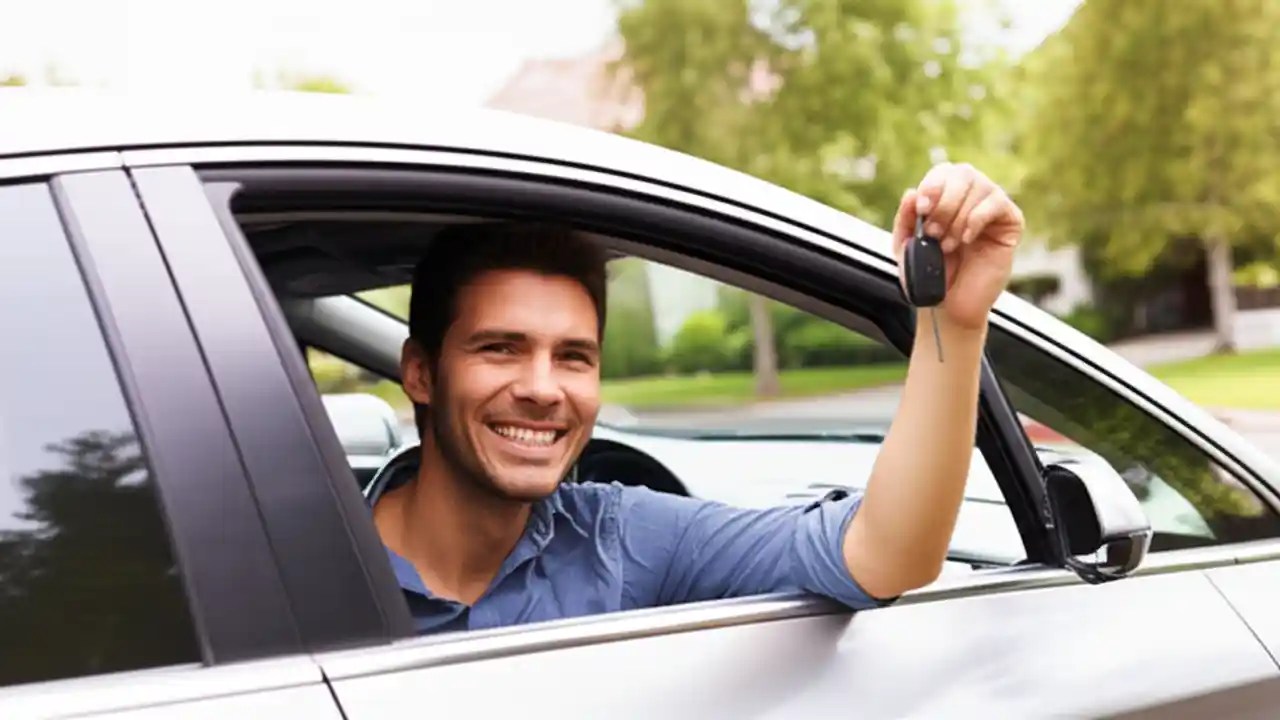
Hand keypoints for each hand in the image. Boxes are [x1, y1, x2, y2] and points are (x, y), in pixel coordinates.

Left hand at [891, 163, 1023, 330]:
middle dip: (944, 203)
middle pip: (963, 174)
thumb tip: (911, 192)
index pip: (944, 171)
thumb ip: (905, 220)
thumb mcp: (906, 247)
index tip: (922, 209)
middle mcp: (971, 197)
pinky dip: (976, 219)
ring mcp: (992, 208)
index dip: (933, 185)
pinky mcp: (1010, 223)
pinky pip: (997, 203)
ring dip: (958, 217)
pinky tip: (967, 239)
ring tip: (948, 245)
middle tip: (933, 233)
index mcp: (946, 197)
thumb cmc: (930, 275)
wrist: (949, 306)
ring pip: (980, 187)